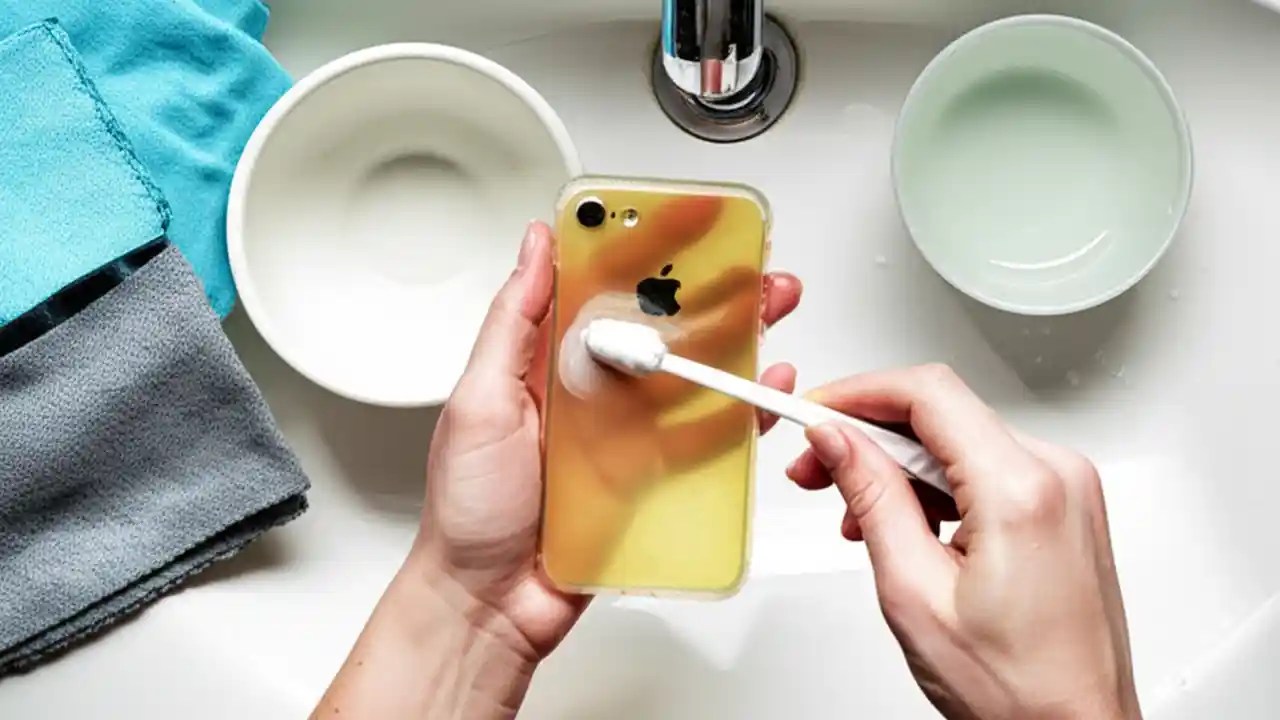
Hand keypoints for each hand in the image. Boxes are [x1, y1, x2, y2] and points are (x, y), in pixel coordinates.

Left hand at [418, 219, 800, 657]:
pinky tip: (764, 391)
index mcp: (548, 360)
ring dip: (738, 337)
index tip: (684, 215)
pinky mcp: (654, 476)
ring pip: (693, 372)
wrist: (488, 604)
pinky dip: (742, 412)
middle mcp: (593, 390)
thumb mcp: (477, 400)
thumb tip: (534, 246)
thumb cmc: (469, 510)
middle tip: (751, 259)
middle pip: (661, 324)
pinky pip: (707, 439)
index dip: (645, 244)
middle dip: (710, 287)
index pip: (602, 286)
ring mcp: (627, 433)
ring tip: (773, 309)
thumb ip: (511, 324)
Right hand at [787, 365, 1139, 719]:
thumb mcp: (914, 592)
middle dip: (869, 435)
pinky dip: (937, 485)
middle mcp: (1058, 475)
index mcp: (1022, 491)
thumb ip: (872, 499)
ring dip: (900, 465)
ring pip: (960, 440)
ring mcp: (1069, 488)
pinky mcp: (1065, 505)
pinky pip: (987, 467)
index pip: (928, 394)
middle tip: (816, 470)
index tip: (815, 413)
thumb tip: (837, 440)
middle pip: (942, 413)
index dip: (858, 394)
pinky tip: (905, 523)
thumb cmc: (1016, 690)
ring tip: (857, 515)